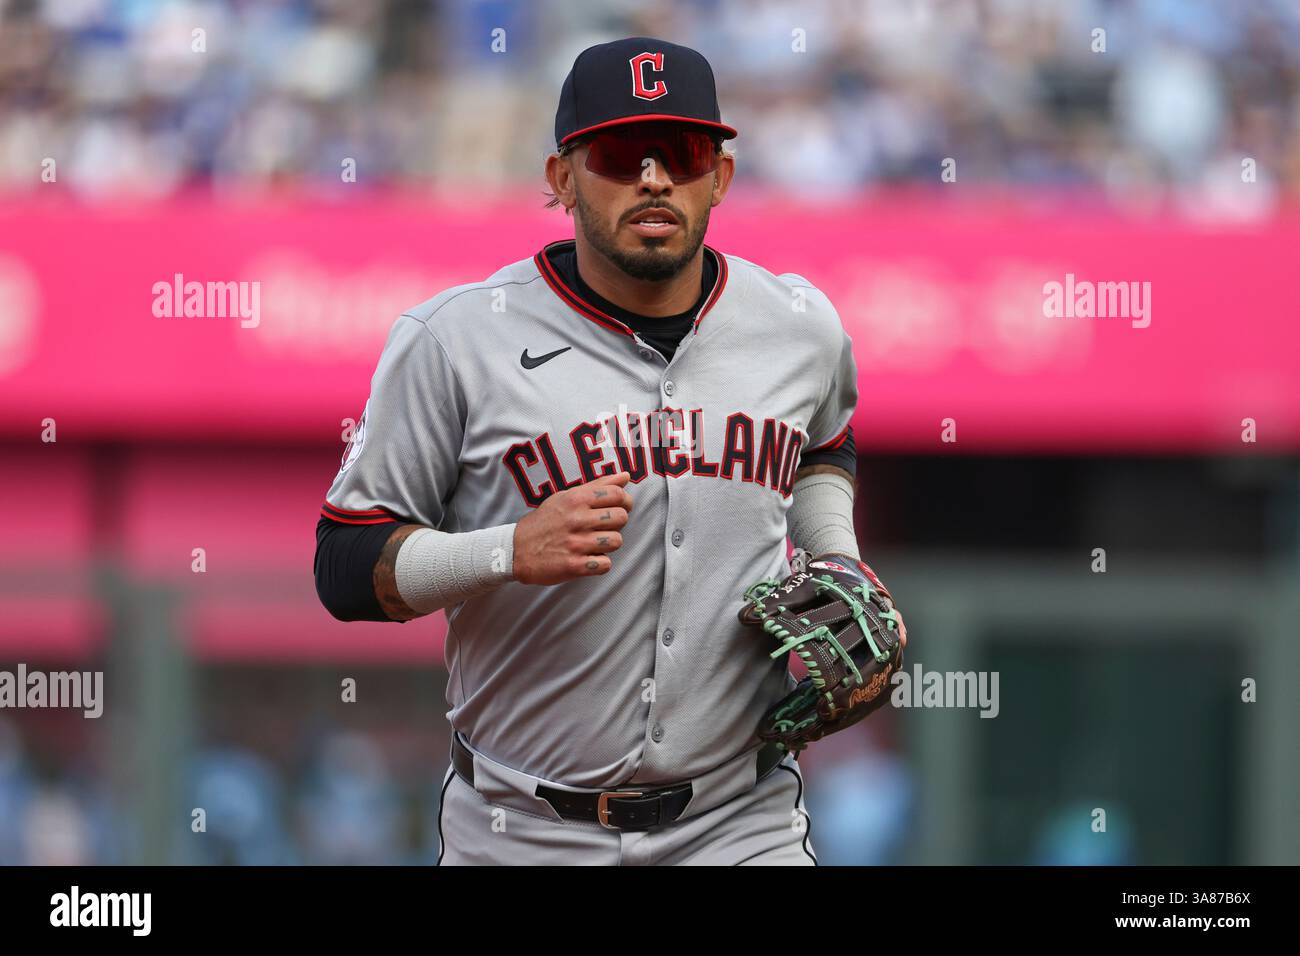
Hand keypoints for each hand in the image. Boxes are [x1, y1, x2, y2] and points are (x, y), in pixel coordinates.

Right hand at [512, 471, 633, 584]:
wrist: (516, 550)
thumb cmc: (545, 522)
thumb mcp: (565, 497)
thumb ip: (597, 486)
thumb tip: (626, 476)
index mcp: (575, 500)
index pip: (617, 495)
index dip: (625, 501)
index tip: (620, 507)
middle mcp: (576, 520)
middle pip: (621, 517)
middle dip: (617, 523)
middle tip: (604, 527)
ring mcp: (576, 544)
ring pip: (616, 541)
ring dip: (609, 544)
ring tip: (595, 543)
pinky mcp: (574, 566)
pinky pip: (605, 564)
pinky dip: (600, 563)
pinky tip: (589, 558)